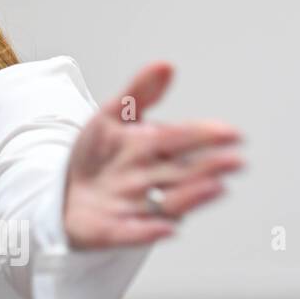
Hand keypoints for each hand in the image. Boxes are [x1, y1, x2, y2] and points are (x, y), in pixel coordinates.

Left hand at [63, 61, 243, 249]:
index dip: (204, 135)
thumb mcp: (112, 117)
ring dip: (192, 196)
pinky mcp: (116, 231)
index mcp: (154, 150)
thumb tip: (165, 65)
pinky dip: (150, 231)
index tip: (230, 132)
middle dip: (210, 167)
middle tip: (235, 161)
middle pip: (184, 172)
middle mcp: (153, 179)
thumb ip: (139, 93)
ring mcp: (138, 207)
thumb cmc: (97, 155)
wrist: (64, 191)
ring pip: (170, 203)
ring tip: (215, 187)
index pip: (181, 139)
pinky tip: (166, 229)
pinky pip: (134, 233)